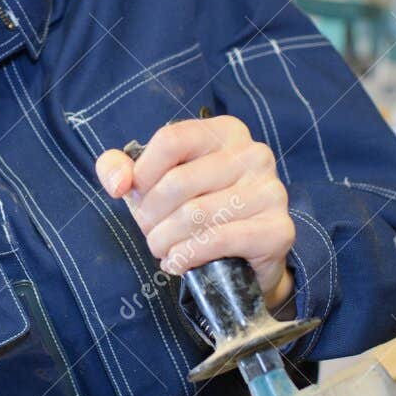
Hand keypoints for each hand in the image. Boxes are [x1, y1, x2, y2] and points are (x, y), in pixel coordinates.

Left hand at [95, 115, 294, 311]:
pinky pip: (218, 240)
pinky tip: (178, 263)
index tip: (134, 197)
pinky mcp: (278, 229)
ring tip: (162, 250)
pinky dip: (186, 256)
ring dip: (165, 241)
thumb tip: (118, 183)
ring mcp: (271, 190)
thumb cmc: (194, 209)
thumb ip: (119, 168)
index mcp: (225, 132)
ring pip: (194, 215)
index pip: (171, 140)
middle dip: (150, 217)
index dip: (142, 174)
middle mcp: (254, 154)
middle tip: (149, 234)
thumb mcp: (152, 182)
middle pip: (178, 182)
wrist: (243, 257)